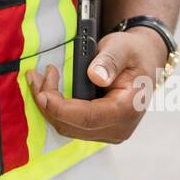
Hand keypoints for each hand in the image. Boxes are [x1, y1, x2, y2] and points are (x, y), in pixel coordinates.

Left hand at [25, 27, 167, 143]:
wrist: (143, 60)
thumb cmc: (132, 53)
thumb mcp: (122, 47)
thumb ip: (109, 61)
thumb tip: (96, 77)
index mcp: (128, 108)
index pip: (88, 118)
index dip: (61, 108)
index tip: (42, 91)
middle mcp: (119, 128)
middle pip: (72, 125)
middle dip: (48, 103)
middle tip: (37, 76)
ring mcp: (109, 132)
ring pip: (67, 127)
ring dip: (48, 106)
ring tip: (40, 79)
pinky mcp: (99, 129)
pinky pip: (70, 125)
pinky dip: (55, 109)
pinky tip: (48, 90)